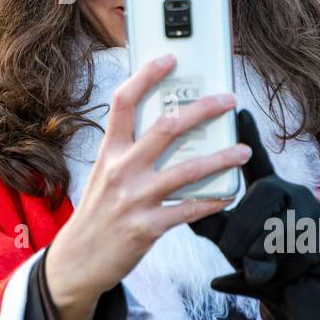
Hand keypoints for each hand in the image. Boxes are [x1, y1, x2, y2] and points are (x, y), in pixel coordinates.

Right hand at [45, 53, 250, 319]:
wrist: (77, 260)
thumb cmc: (97, 212)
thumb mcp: (103, 174)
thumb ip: (129, 152)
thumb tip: (168, 128)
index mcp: (108, 152)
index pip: (124, 103)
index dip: (146, 76)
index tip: (169, 59)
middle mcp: (120, 170)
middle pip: (165, 128)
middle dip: (202, 110)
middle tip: (227, 100)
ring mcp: (134, 199)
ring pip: (186, 170)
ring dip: (220, 158)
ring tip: (242, 151)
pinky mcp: (147, 227)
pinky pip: (188, 210)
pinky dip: (212, 201)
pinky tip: (228, 194)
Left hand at [192, 110, 319, 319]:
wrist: (307, 294)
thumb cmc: (263, 262)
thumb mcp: (234, 242)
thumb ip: (213, 226)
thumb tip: (185, 210)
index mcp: (269, 190)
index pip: (258, 159)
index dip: (248, 135)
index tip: (239, 109)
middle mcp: (294, 192)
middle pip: (263, 196)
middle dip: (243, 228)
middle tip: (231, 251)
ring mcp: (316, 211)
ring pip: (278, 230)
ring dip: (260, 257)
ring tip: (259, 268)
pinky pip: (296, 253)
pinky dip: (278, 273)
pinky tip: (278, 277)